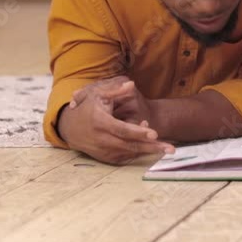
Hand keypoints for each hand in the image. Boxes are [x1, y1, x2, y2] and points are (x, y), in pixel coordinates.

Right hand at [58, 83, 173, 164]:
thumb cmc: (88, 108)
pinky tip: (151, 149)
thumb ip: (116, 90)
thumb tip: (132, 84)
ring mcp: (103, 150)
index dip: (139, 132)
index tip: (155, 133)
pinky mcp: (105, 157)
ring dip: (148, 151)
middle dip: (151, 147)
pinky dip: (138, 153)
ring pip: (129, 153)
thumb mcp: (99, 95)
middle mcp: (102, 139)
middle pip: (130, 145)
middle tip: (171, 149)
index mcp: (101, 122)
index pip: (123, 129)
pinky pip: (125, 157)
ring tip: (166, 148)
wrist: (70, 128)